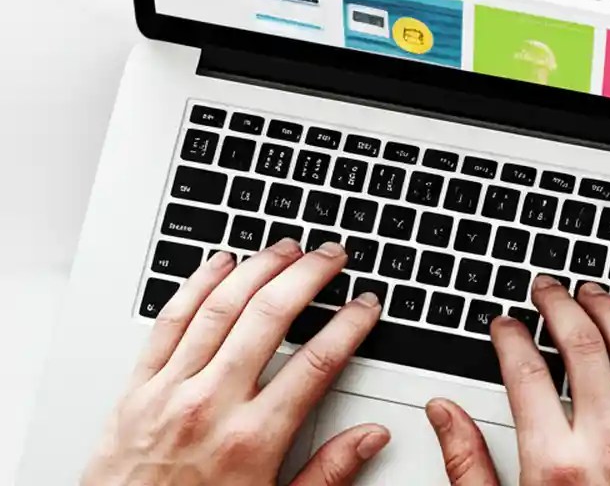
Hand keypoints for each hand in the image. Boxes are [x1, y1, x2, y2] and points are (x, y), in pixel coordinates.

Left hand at [84, 240, 389, 485]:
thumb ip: (329, 472)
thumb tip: (371, 438)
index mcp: (253, 440)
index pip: (317, 362)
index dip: (349, 324)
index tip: (366, 305)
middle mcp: (212, 406)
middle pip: (270, 317)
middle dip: (308, 276)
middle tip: (332, 256)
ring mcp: (170, 392)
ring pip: (220, 308)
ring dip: (258, 269)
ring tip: (286, 248)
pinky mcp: (136, 389)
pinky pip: (169, 323)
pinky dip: (196, 286)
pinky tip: (219, 265)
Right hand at [426, 277, 609, 485]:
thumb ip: (468, 465)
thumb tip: (443, 414)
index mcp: (555, 463)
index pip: (526, 371)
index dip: (510, 336)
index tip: (503, 323)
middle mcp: (608, 446)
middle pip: (584, 345)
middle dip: (561, 304)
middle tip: (546, 287)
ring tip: (592, 293)